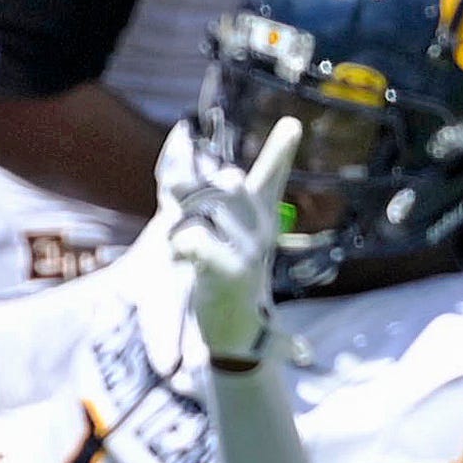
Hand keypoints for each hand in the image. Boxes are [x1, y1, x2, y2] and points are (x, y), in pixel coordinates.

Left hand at [177, 118, 299, 366]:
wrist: (235, 336)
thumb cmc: (223, 281)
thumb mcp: (216, 238)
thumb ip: (201, 197)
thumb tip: (182, 151)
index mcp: (260, 220)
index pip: (270, 178)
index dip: (280, 152)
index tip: (290, 126)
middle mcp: (261, 231)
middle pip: (227, 185)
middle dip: (193, 185)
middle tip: (172, 196)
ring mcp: (249, 251)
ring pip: (208, 208)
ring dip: (180, 223)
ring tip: (178, 245)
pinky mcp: (231, 272)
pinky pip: (196, 238)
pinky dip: (180, 244)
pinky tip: (181, 260)